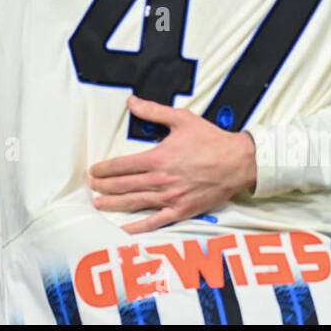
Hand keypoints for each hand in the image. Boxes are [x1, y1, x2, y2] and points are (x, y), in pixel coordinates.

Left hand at [88, 96, 257, 233]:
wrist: (238, 162)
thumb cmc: (210, 140)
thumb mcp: (181, 119)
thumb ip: (153, 111)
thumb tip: (131, 102)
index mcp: (157, 158)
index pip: (122, 166)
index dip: (105, 169)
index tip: (94, 171)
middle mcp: (160, 180)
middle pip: (124, 185)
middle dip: (104, 187)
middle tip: (91, 187)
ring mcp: (170, 198)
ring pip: (135, 203)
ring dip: (114, 204)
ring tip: (99, 204)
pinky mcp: (181, 210)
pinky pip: (155, 221)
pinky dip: (138, 226)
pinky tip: (124, 229)